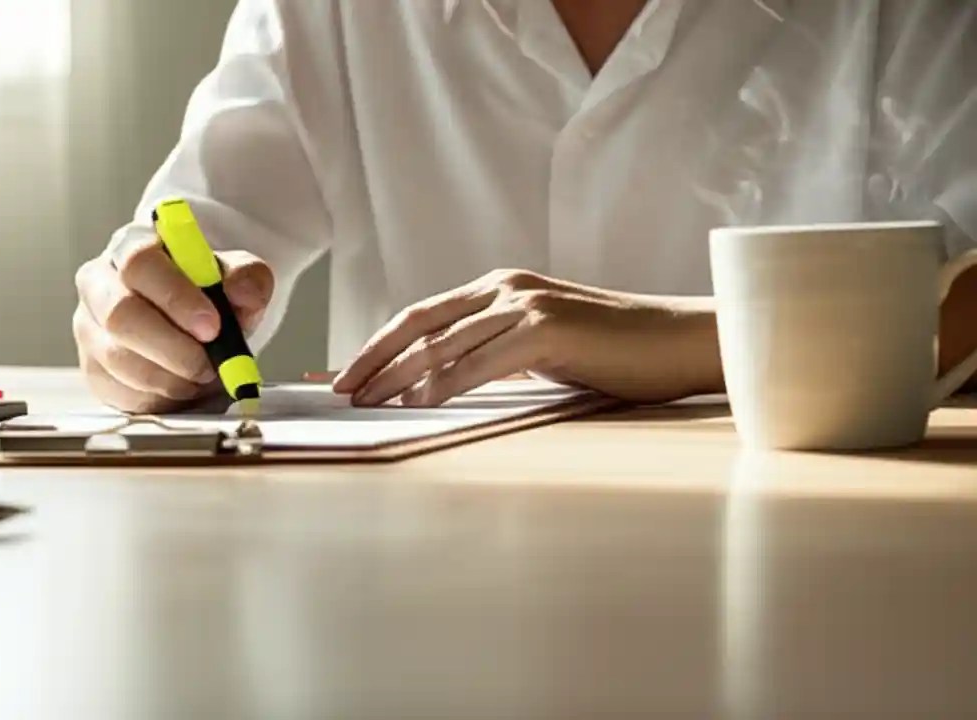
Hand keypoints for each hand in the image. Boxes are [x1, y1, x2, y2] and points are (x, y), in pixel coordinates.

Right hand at [73, 240, 273, 412]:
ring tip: (202, 373)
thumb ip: (247, 279)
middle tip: (210, 364)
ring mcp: (89, 327)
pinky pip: (120, 390)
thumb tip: (244, 293)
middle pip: (120, 315)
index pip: (141, 263)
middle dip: (172, 347)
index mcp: (133, 246)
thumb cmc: (208, 296)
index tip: (212, 326)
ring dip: (170, 376)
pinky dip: (159, 396)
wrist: (195, 327)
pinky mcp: (92, 368)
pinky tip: (182, 384)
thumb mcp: (237, 279)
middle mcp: (100, 283)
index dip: (175, 297)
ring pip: (119, 359)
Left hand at [333, 269, 717, 406]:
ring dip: (397, 375)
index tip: (346, 372)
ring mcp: (526, 304)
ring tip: (366, 403)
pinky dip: (444, 383)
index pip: (423, 315)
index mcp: (499, 288)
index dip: (379, 344)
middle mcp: (505, 288)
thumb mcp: (543, 346)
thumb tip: (444, 383)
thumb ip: (496, 352)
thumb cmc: (615, 352)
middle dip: (371, 356)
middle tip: (337, 388)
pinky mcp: (547, 329)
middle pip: (418, 322)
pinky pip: (481, 360)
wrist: (680, 341)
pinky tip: (419, 404)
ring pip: (442, 342)